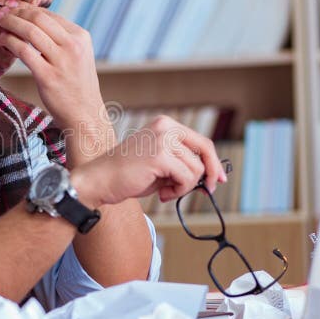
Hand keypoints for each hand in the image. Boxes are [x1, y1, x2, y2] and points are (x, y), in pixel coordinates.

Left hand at [0, 0, 105, 130]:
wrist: (84, 114)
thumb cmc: (76, 86)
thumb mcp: (78, 56)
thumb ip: (61, 39)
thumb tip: (34, 20)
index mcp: (81, 37)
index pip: (50, 14)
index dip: (27, 7)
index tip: (12, 7)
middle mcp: (73, 46)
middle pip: (39, 18)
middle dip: (17, 11)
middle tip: (1, 11)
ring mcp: (62, 61)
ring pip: (30, 31)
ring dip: (10, 23)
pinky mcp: (48, 76)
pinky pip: (24, 51)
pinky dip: (10, 42)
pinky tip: (2, 42)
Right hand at [70, 115, 227, 207]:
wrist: (100, 180)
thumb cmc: (127, 176)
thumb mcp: (161, 165)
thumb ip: (182, 165)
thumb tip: (210, 177)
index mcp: (166, 125)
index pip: (201, 141)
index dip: (213, 161)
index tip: (219, 177)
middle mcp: (166, 127)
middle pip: (205, 150)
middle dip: (210, 173)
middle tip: (208, 190)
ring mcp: (163, 139)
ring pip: (196, 169)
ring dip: (184, 187)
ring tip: (164, 191)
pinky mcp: (160, 156)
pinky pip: (186, 178)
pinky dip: (177, 191)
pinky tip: (161, 193)